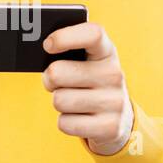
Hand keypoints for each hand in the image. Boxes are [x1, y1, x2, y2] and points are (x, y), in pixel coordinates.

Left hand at [41, 21, 133, 155]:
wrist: (120, 120)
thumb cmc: (90, 84)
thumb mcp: (86, 64)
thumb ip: (68, 53)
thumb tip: (42, 50)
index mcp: (107, 52)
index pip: (93, 34)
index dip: (65, 37)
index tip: (47, 45)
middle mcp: (114, 75)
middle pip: (57, 72)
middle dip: (50, 80)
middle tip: (58, 83)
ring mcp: (114, 102)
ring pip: (59, 100)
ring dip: (59, 103)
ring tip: (74, 101)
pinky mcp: (109, 128)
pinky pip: (65, 123)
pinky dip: (66, 123)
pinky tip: (80, 118)